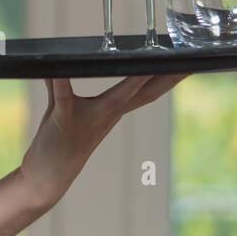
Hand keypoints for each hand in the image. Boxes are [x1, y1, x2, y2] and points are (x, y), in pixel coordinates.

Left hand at [19, 72, 190, 208]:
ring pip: (118, 95)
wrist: (47, 177)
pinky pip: (63, 94)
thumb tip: (59, 60)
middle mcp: (108, 113)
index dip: (169, 75)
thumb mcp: (62, 105)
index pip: (147, 89)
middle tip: (189, 59)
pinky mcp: (64, 117)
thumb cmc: (58, 141)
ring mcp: (89, 117)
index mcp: (113, 109)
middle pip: (144, 92)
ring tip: (147, 59)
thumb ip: (60, 82)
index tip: (188, 59)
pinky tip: (59, 64)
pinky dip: (60, 78)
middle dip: (167, 75)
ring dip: (134, 80)